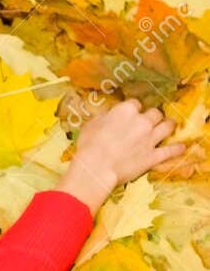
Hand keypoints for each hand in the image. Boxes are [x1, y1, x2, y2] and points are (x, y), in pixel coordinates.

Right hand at [59, 97, 184, 212]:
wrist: (97, 167)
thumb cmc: (89, 145)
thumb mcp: (91, 124)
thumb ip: (104, 117)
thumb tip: (108, 115)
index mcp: (126, 111)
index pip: (135, 103)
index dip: (133, 109)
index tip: (130, 115)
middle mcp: (142, 121)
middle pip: (154, 113)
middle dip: (152, 116)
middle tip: (149, 121)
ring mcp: (150, 139)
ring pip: (167, 127)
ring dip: (168, 125)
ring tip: (169, 126)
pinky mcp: (153, 156)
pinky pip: (170, 151)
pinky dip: (177, 149)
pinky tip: (181, 147)